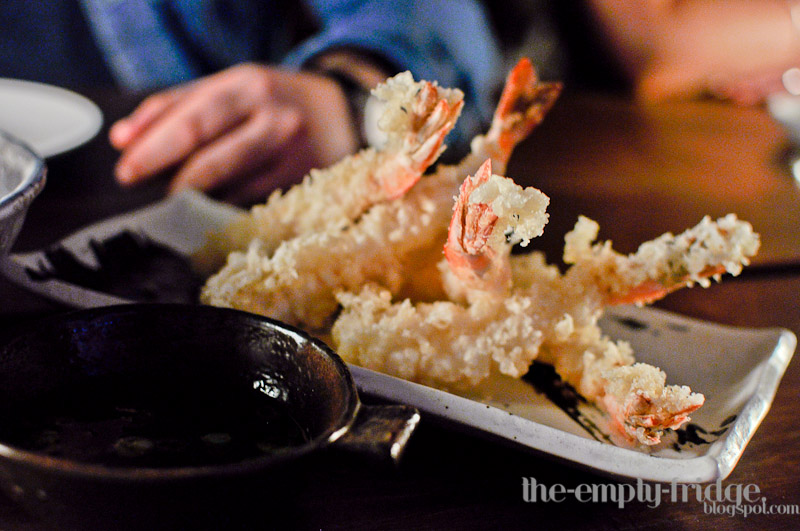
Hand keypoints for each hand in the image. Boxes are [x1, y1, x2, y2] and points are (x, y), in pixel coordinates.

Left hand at [110, 63, 358, 203]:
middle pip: (208, 151)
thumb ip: (179, 106)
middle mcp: (273, 116)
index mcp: (248, 85)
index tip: (125, 167)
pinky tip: (206, 208)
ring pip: (229, 182)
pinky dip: (222, 204)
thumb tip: (123, 138)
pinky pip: (251, 199)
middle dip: (165, 173)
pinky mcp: (303, 182)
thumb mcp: (234, 89)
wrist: (345, 113)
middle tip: (136, 187)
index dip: (152, 144)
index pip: (190, 116)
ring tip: (169, 200)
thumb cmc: (275, 101)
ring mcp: (292, 152)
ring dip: (192, 195)